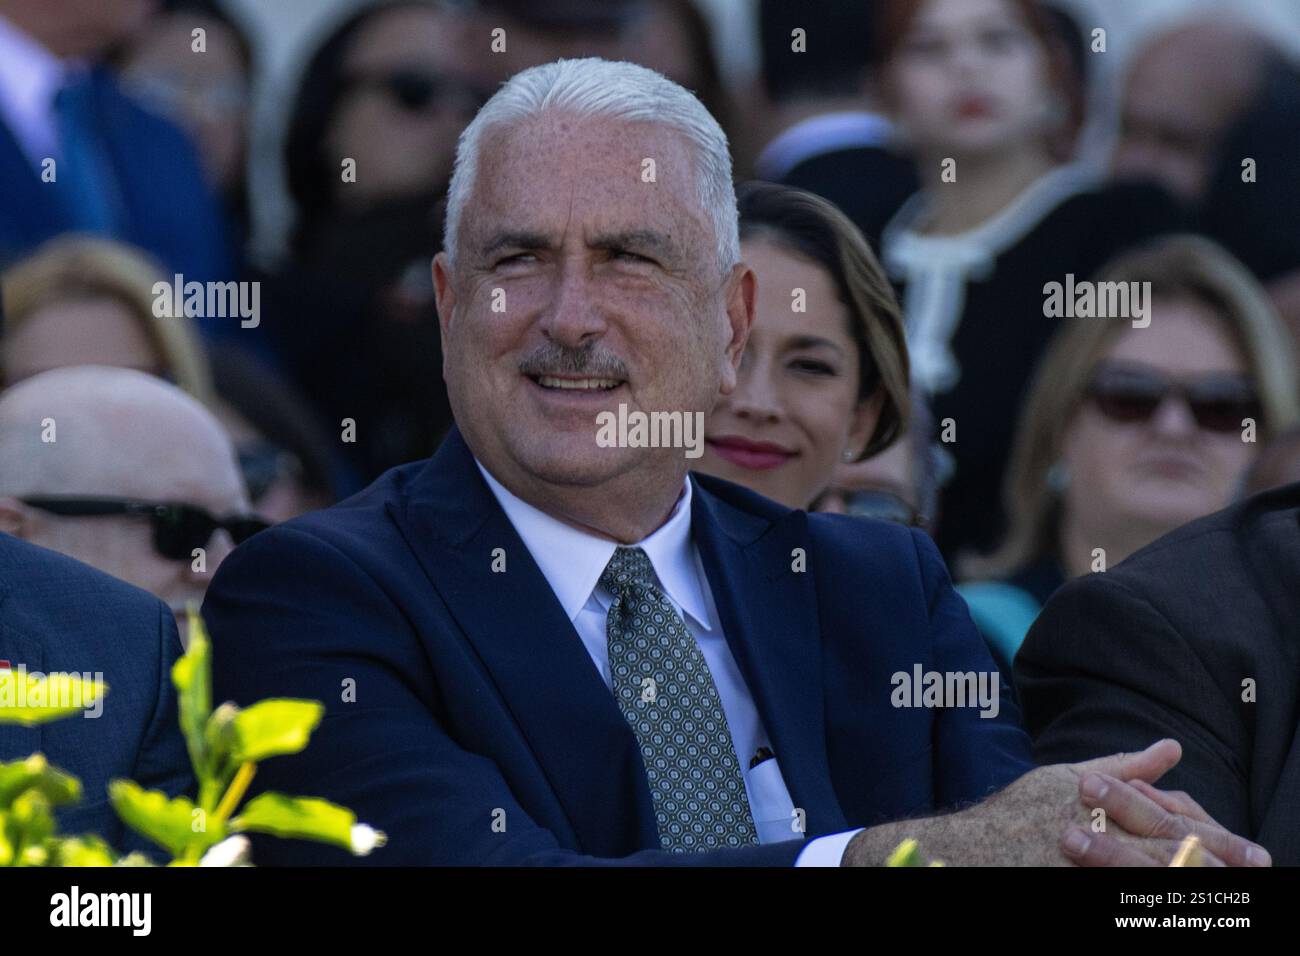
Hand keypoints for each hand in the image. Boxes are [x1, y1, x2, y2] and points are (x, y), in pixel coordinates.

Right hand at [841, 739, 1269, 865]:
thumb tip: (1173, 747)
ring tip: (1231, 898)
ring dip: (1193, 886)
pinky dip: (1154, 904)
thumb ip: (1123, 766)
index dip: (1212, 833)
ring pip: (1152, 878)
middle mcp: (1096, 833)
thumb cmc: (1016, 812)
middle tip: (1258, 870)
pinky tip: (1174, 909)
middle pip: (1170, 850)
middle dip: (1218, 862)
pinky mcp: (1075, 887)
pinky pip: (1122, 900)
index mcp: (1098, 801)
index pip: (1169, 816)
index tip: (1249, 848)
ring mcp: (1087, 866)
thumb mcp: (1065, 779)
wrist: (965, 848)